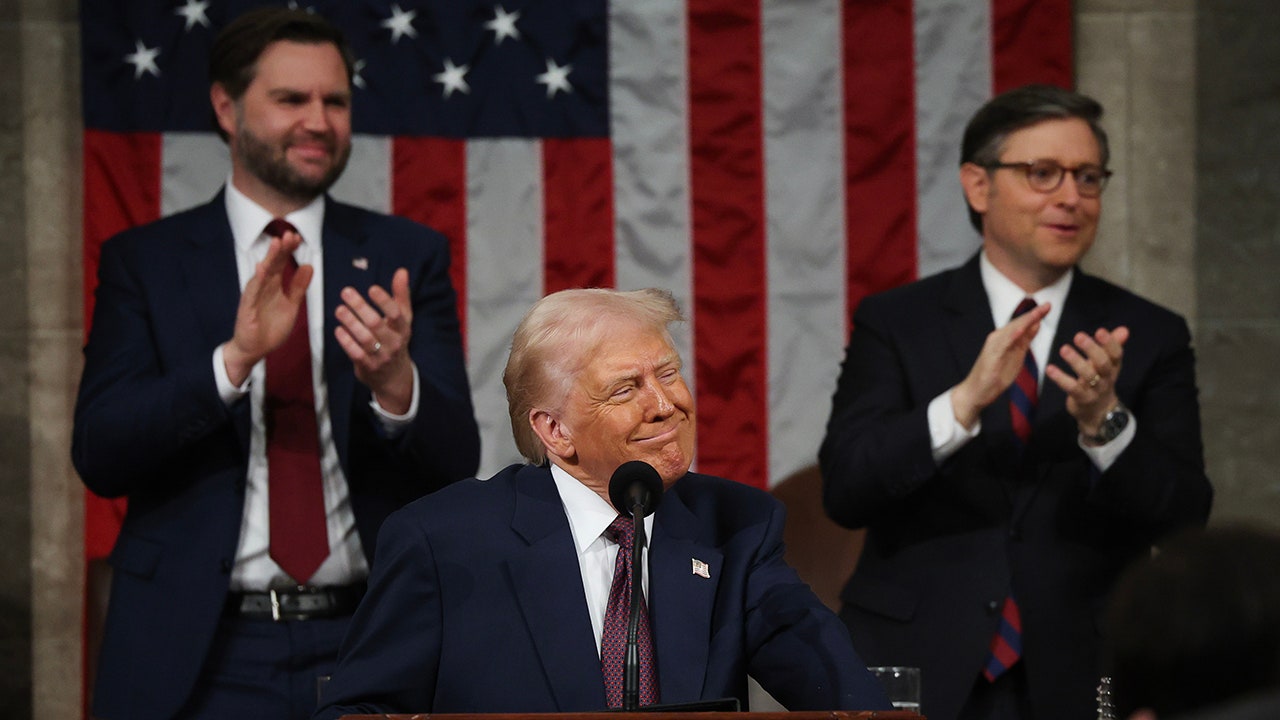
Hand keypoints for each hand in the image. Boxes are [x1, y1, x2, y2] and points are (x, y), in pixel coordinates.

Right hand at [223, 231, 312, 385]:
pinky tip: (261, 268)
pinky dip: (257, 280)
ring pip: (262, 273)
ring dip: (269, 258)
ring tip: (277, 244)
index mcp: (274, 285)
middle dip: (281, 249)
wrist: (255, 349)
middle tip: (290, 234)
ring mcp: (254, 295)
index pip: (282, 263)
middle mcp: (263, 286)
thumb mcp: (291, 305)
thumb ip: (299, 287)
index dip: (289, 250)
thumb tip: (309, 266)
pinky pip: (252, 291)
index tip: (297, 237)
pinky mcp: (247, 307)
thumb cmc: (271, 326)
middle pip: (273, 264)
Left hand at [335, 267, 414, 413]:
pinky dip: (346, 341)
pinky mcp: (368, 367)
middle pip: (376, 323)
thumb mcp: (403, 320)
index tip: (371, 288)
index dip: (384, 301)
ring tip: (339, 309)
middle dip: (360, 307)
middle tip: (346, 292)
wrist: (394, 377)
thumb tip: (401, 271)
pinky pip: (355, 353)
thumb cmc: (396, 340)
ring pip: (364, 338)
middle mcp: (393, 343)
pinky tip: (338, 329)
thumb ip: (401, 295)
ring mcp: (381, 356)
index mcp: (403, 329)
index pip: (396, 314)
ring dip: (350, 322)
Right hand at [950, 302, 1051, 428]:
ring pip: (1011, 330)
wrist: (976, 392)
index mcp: (1005, 339)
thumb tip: (1036, 325)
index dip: (1036, 315)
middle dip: (1034, 314)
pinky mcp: (991, 356)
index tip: (1049, 306)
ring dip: (1025, 321)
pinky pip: (1003, 344)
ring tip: (1038, 312)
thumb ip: (1024, 341)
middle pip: (1018, 324)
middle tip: (1048, 304)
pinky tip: (1021, 329)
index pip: (1022, 324)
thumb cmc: (994, 376)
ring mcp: (994, 346)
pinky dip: (1012, 335)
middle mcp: (998, 338)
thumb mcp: (1015, 356)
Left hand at [1045, 325, 1128, 434]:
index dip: (1110, 343)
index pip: (1116, 354)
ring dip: (1075, 362)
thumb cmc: (1100, 381)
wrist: (1098, 412)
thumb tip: (1124, 329)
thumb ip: (1112, 346)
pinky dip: (1060, 378)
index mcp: (1114, 367)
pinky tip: (1050, 368)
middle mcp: (1107, 378)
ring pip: (1088, 376)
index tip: (1100, 331)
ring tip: (1064, 349)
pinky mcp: (1082, 399)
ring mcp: (1095, 390)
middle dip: (1092, 349)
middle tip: (1078, 336)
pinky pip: (1072, 388)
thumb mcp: (1107, 364)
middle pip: (1103, 363)